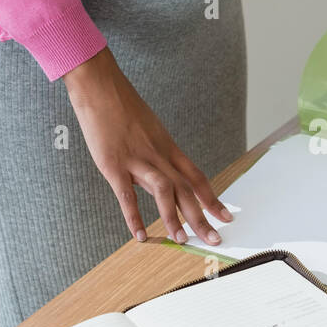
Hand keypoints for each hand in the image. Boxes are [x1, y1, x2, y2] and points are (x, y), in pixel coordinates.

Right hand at [63, 47, 229, 245]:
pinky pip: (126, 195)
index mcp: (168, 147)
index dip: (212, 198)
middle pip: (186, 189)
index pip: (197, 177)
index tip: (226, 216)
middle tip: (215, 240)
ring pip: (163, 191)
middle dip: (202, 217)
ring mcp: (136, 159)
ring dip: (173, 217)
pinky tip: (139, 235)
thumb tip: (162, 173)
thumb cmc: (123, 107)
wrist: (100, 86)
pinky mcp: (113, 164)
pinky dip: (134, 216)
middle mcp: (158, 155)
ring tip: (182, 240)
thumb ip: (157, 153)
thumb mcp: (149, 129)